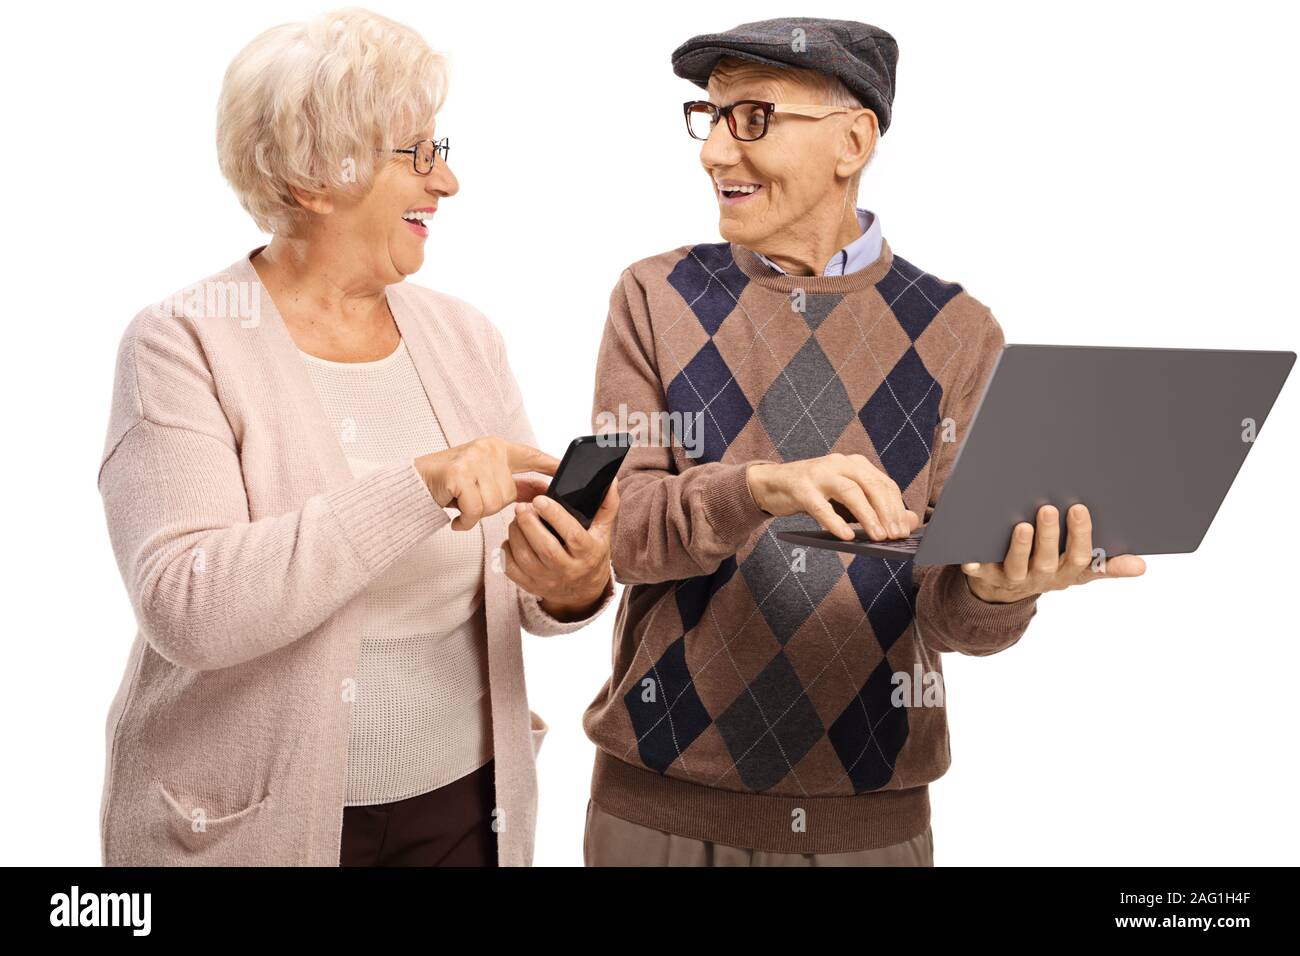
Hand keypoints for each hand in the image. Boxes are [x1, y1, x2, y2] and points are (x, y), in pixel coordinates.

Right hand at [414, 437, 558, 530]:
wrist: (416, 483)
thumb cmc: (452, 483)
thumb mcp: (486, 478)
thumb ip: (514, 484)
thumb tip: (543, 495)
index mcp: (498, 448)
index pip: (532, 456)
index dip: (551, 465)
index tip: (569, 472)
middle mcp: (488, 450)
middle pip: (508, 495)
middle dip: (490, 506)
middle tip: (471, 500)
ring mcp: (473, 460)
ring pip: (492, 504)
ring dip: (476, 513)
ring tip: (461, 503)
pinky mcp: (459, 475)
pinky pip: (475, 510)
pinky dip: (466, 520)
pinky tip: (457, 518)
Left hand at [501, 479, 618, 620]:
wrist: (582, 591)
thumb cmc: (591, 554)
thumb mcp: (603, 531)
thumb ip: (606, 505)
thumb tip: (610, 481)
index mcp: (588, 553)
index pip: (572, 534)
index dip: (555, 516)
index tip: (539, 499)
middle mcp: (568, 570)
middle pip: (545, 547)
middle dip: (529, 524)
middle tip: (521, 506)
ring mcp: (548, 580)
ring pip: (525, 557)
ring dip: (516, 533)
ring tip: (517, 518)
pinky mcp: (530, 586)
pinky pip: (511, 569)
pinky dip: (507, 550)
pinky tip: (512, 537)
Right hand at [746, 453, 919, 540]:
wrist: (772, 484)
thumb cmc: (814, 493)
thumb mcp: (848, 500)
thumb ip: (878, 508)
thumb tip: (911, 522)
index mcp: (855, 464)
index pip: (884, 484)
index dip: (897, 508)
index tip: (905, 531)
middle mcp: (839, 463)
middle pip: (872, 486)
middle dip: (887, 512)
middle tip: (895, 536)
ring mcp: (819, 473)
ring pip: (850, 492)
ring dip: (867, 516)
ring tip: (878, 537)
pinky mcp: (800, 487)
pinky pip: (821, 506)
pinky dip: (835, 522)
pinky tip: (846, 537)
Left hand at [962, 503, 1145, 602]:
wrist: (1003, 592)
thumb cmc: (1047, 567)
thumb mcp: (1078, 570)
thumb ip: (1106, 566)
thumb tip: (1142, 566)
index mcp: (1066, 573)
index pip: (1078, 557)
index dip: (1080, 535)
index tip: (1079, 508)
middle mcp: (1040, 577)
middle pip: (1047, 560)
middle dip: (1049, 536)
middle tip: (1048, 508)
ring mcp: (1012, 578)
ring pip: (1017, 565)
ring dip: (1020, 546)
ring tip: (1021, 525)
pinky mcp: (985, 576)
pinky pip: (979, 571)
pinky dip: (974, 564)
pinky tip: (971, 554)